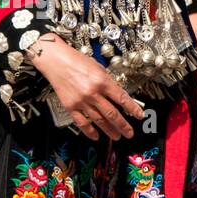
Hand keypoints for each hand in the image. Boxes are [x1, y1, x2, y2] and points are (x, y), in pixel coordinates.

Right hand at [28, 34, 144, 139]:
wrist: (56, 61)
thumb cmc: (77, 61)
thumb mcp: (98, 67)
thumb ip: (108, 82)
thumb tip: (119, 95)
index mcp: (102, 81)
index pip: (122, 98)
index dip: (133, 108)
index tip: (140, 116)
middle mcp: (93, 93)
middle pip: (112, 113)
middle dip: (123, 125)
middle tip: (129, 133)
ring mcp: (81, 101)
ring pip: (99, 120)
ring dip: (109, 130)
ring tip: (116, 136)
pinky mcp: (70, 107)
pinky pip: (82, 123)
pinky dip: (90, 131)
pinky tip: (96, 136)